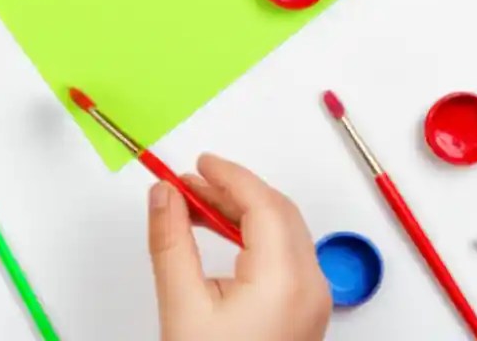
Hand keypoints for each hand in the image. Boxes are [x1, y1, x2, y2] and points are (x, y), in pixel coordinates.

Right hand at [149, 154, 330, 340]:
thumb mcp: (181, 305)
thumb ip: (170, 240)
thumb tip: (164, 196)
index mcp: (285, 279)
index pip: (262, 203)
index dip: (229, 174)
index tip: (198, 163)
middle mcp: (310, 287)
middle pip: (278, 213)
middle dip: (233, 189)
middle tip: (190, 182)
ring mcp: (313, 302)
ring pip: (284, 232)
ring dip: (243, 212)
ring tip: (197, 207)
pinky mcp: (304, 313)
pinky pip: (285, 256)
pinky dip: (254, 237)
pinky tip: (221, 236)